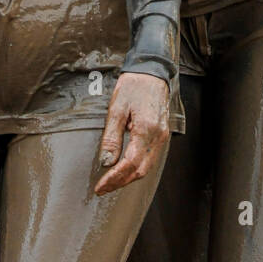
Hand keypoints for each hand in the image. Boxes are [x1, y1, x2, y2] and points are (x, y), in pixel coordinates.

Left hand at [95, 72, 169, 194]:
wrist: (151, 72)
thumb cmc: (133, 86)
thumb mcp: (117, 108)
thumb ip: (112, 137)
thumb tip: (106, 162)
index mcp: (146, 130)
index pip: (130, 164)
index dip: (114, 178)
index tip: (100, 186)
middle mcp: (158, 137)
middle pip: (140, 171)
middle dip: (120, 183)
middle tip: (102, 188)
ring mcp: (162, 137)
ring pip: (146, 167)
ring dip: (128, 178)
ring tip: (110, 182)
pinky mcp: (161, 135)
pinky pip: (150, 158)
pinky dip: (136, 168)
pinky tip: (123, 168)